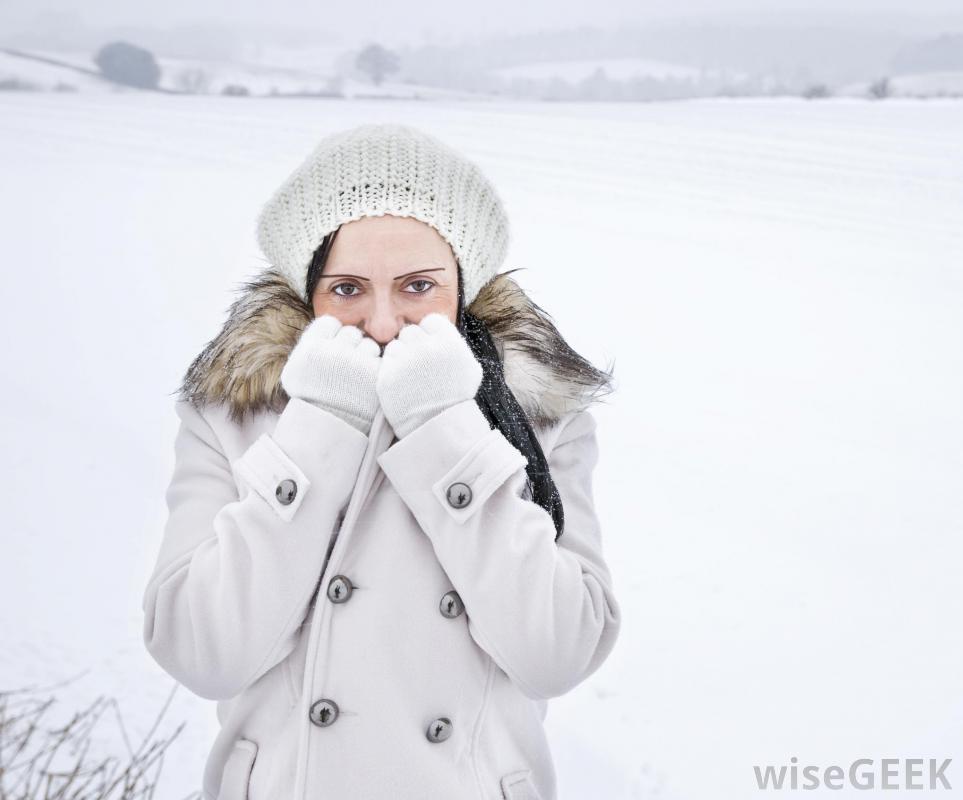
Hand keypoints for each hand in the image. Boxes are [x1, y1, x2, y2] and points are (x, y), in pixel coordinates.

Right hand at [280, 314, 380, 435]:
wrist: (333, 430)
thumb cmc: (314, 399)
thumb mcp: (297, 370)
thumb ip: (310, 342)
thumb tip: (330, 323)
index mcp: (311, 350)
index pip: (329, 323)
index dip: (333, 336)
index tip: (331, 351)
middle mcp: (332, 354)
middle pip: (350, 333)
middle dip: (350, 346)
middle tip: (345, 368)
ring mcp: (356, 364)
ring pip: (368, 345)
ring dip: (365, 357)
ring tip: (356, 378)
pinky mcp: (376, 377)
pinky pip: (383, 360)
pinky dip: (376, 369)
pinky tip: (367, 383)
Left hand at [376, 312, 482, 439]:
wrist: (437, 427)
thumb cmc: (455, 396)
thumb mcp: (469, 367)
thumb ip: (454, 342)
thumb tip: (437, 320)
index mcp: (449, 343)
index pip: (431, 321)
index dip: (431, 335)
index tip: (432, 350)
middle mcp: (427, 349)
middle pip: (411, 331)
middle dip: (414, 344)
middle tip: (420, 364)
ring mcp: (405, 363)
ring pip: (396, 344)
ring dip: (401, 355)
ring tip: (412, 375)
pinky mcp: (387, 376)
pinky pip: (386, 360)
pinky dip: (392, 368)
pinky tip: (403, 382)